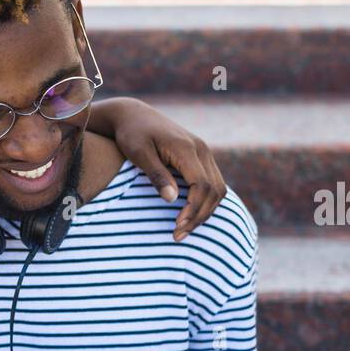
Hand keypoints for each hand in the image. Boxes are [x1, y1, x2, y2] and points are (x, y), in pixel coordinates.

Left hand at [89, 96, 226, 239]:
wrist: (134, 115)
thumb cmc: (131, 134)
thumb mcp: (139, 153)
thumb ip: (156, 175)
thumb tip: (172, 199)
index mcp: (187, 149)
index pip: (201, 185)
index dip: (193, 209)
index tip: (177, 227)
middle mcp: (201, 149)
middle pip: (214, 190)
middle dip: (199, 216)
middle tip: (178, 235)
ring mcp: (204, 152)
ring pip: (218, 188)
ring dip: (205, 211)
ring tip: (184, 229)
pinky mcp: (200, 157)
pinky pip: (213, 183)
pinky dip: (206, 202)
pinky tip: (190, 215)